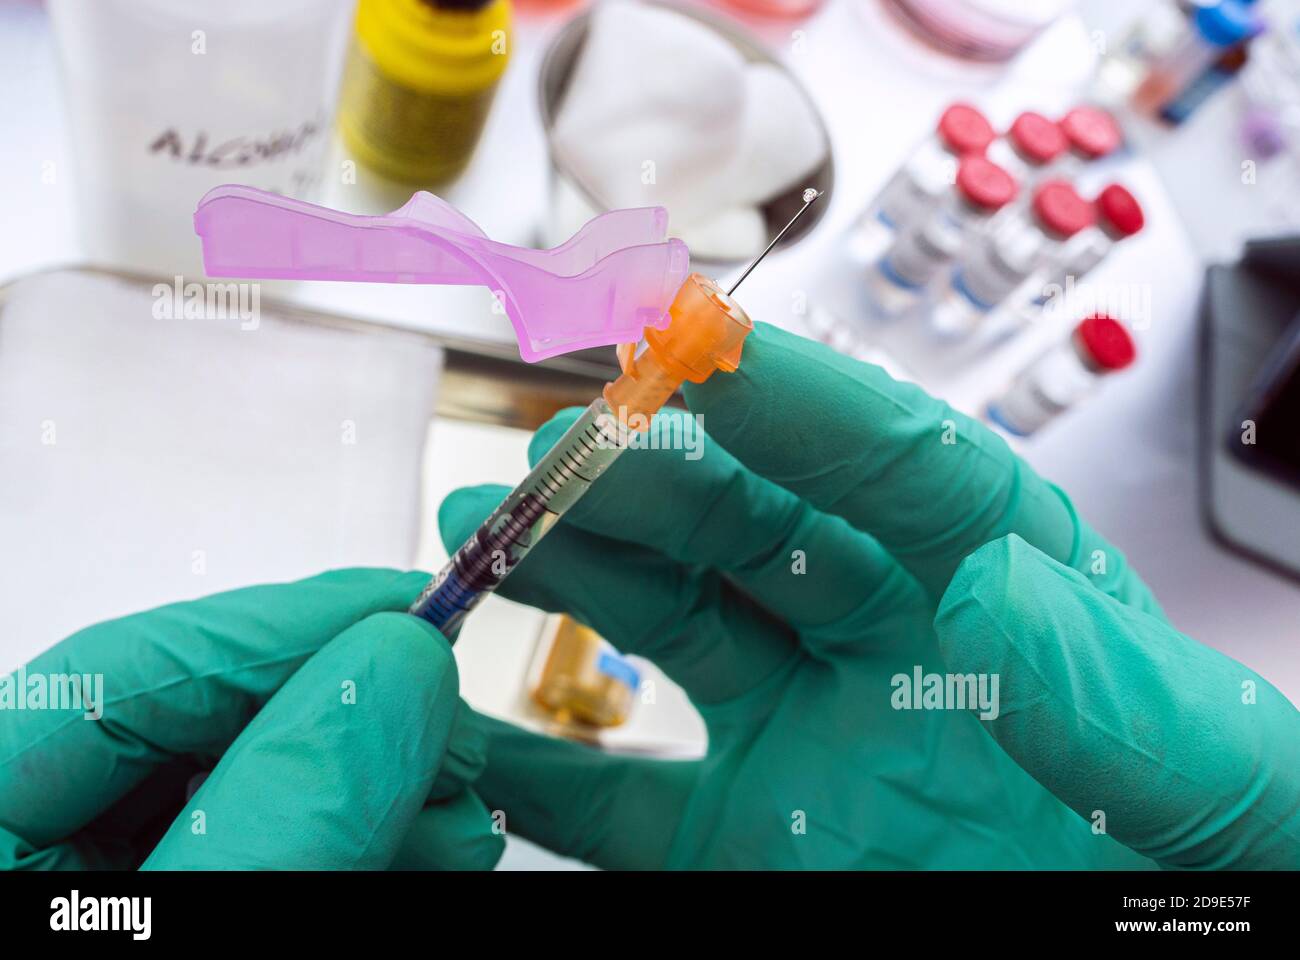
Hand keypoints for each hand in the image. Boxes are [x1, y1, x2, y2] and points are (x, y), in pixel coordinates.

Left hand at [0, 569, 501, 869]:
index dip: (277, 629)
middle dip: (349, 714)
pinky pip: (283, 839)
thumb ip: (286, 809)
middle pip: (199, 726)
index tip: (409, 608)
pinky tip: (426, 843)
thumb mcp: (209, 929)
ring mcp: (114, 879)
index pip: (118, 676)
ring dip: (378, 781)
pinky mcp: (190, 891)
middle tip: (452, 723)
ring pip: (258, 783)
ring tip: (462, 808)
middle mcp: (36, 844)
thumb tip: (392, 662)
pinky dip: (363, 834)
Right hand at [440, 323, 1299, 869]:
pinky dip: (542, 769)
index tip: (705, 344)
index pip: (899, 463)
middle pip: (753, 525)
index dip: (800, 397)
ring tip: (495, 533)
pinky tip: (478, 732)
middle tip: (565, 448)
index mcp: (1008, 594)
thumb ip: (1124, 697)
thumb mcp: (1212, 789)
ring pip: (671, 625)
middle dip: (651, 474)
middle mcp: (888, 645)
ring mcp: (806, 738)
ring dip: (578, 577)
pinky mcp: (750, 839)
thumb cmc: (1189, 883)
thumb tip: (1002, 587)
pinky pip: (624, 799)